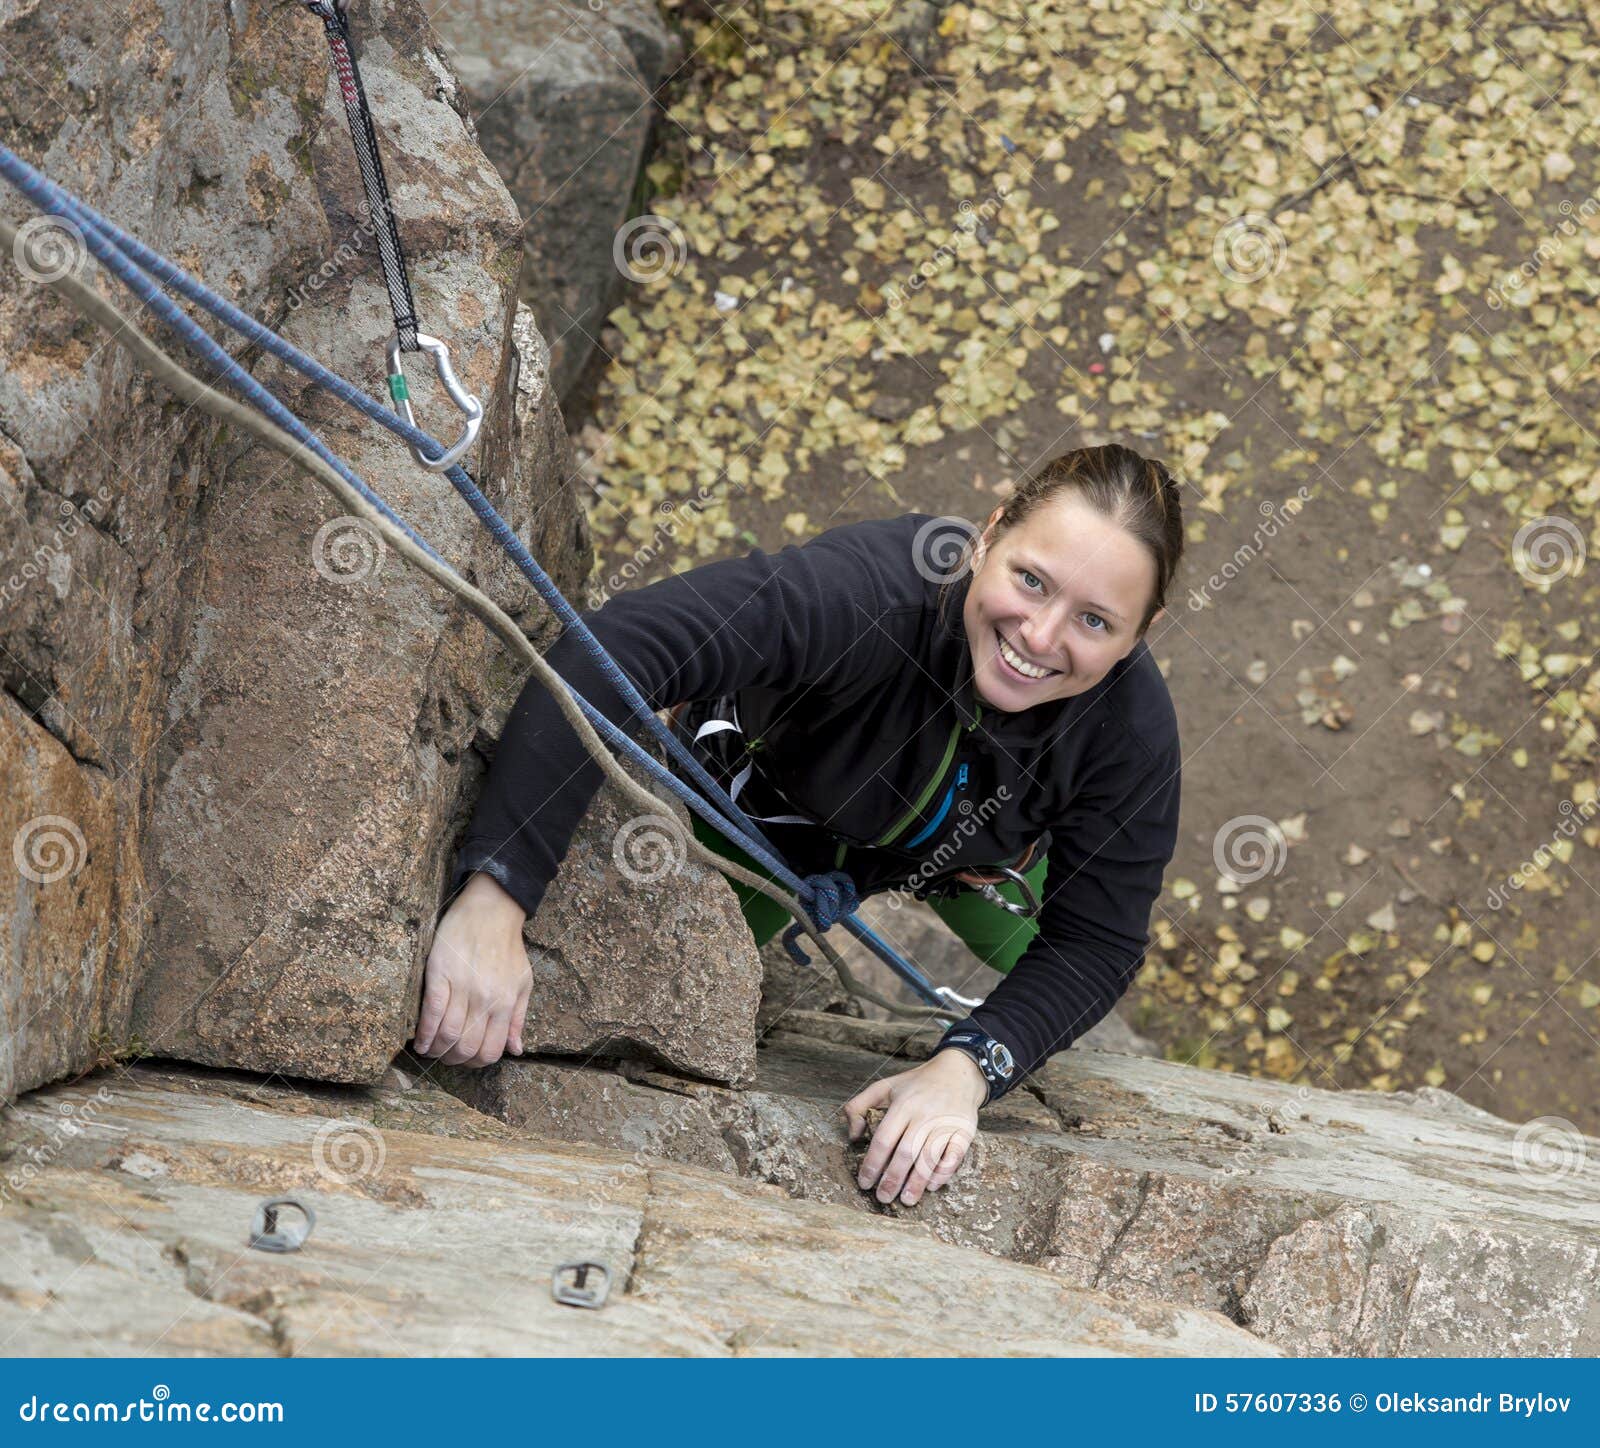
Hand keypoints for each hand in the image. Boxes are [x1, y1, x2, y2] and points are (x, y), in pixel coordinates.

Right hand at [414, 871, 531, 1066]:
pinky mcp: (440, 975)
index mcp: (505, 1003)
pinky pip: (430, 1013)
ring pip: (446, 1035)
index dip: (475, 1063)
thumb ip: (518, 1018)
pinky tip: (420, 1042)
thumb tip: (515, 1050)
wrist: (492, 910)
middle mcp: (485, 999)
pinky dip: (424, 1034)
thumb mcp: (523, 983)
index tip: (466, 1061)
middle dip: (454, 1060)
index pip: (490, 1051)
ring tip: (432, 1051)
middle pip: (465, 1047)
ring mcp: (462, 987)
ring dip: (436, 1051)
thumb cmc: (508, 946)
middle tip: (447, 1057)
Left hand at [842, 1048, 988, 1206]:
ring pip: (930, 1157)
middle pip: (906, 1152)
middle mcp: (925, 1114)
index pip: (884, 1139)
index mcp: (903, 1104)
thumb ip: (859, 1106)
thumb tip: (853, 1136)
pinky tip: (932, 1186)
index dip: (872, 1164)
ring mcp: (946, 1123)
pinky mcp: (965, 1130)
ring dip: (917, 1182)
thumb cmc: (916, 1084)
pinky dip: (943, 1173)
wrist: (958, 1072)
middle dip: (893, 1179)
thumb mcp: (884, 1087)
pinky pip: (954, 1156)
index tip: (864, 1183)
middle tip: (883, 1198)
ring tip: (906, 1200)